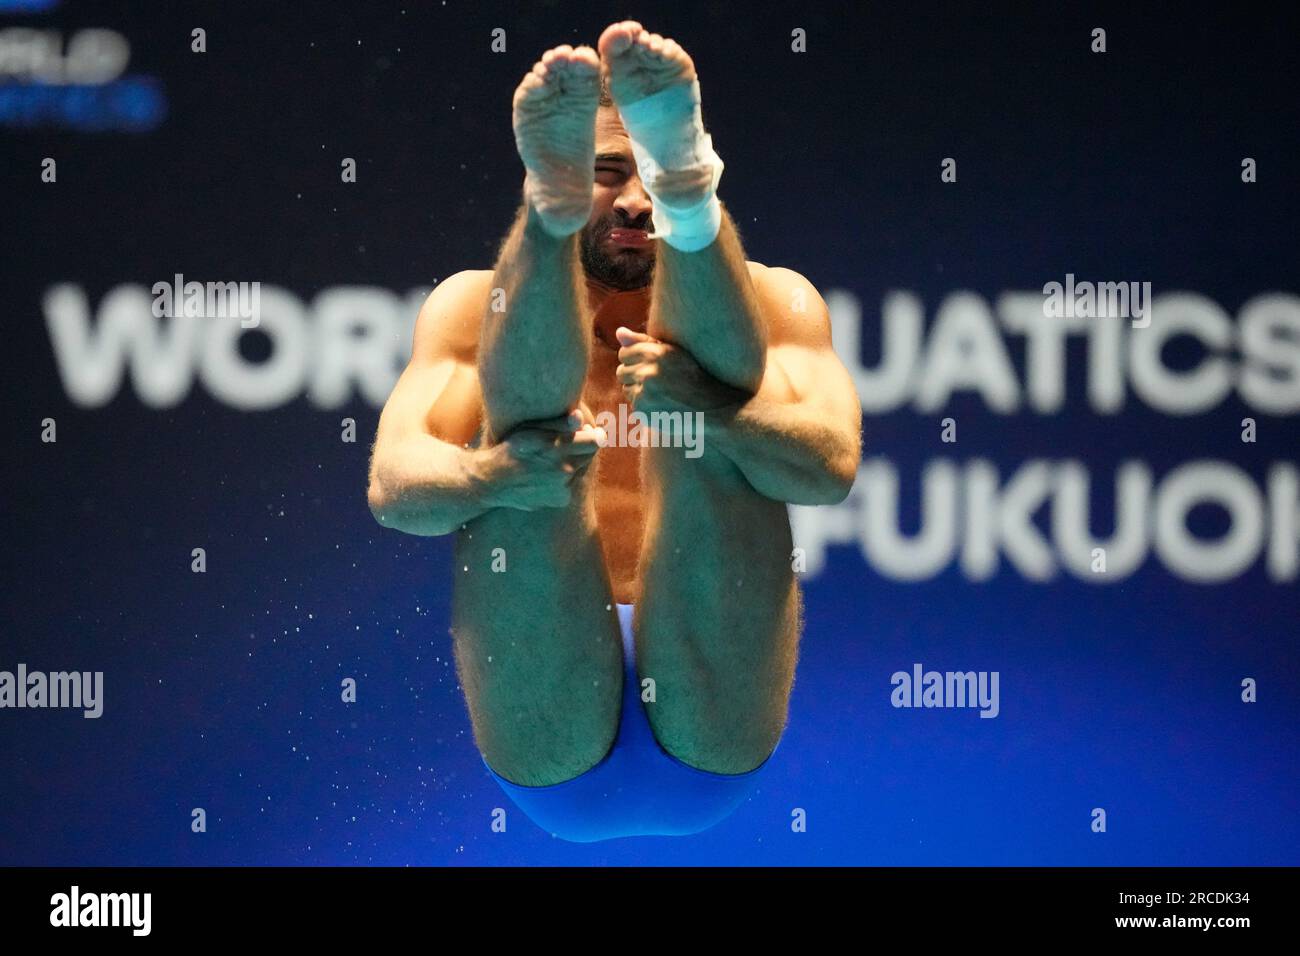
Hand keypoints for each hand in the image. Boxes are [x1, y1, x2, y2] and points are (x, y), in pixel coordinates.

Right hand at [475, 406, 606, 510]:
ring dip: (567, 464)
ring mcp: (562, 487)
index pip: (596, 441)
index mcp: (559, 448)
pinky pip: (568, 486)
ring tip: (544, 462)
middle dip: (579, 448)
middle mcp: (564, 469)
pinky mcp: (559, 500)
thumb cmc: (510, 449)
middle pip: (588, 456)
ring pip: (576, 470)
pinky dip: (559, 481)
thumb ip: (558, 424)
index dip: (591, 434)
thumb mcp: (530, 430)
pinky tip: (541, 478)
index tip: (584, 431)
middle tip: (559, 445)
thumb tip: (580, 417)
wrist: (491, 481)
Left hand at [614, 327, 748, 414]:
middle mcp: (648, 371)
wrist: (714, 408)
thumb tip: (618, 331)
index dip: (636, 360)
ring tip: (662, 392)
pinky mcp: (643, 410)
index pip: (624, 352)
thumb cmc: (694, 376)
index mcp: (656, 352)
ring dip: (639, 391)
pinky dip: (645, 405)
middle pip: (621, 371)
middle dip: (635, 376)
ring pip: (626, 388)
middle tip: (657, 381)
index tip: (652, 366)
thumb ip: (643, 341)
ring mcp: (645, 393)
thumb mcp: (674, 353)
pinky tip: (664, 405)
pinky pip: (634, 404)